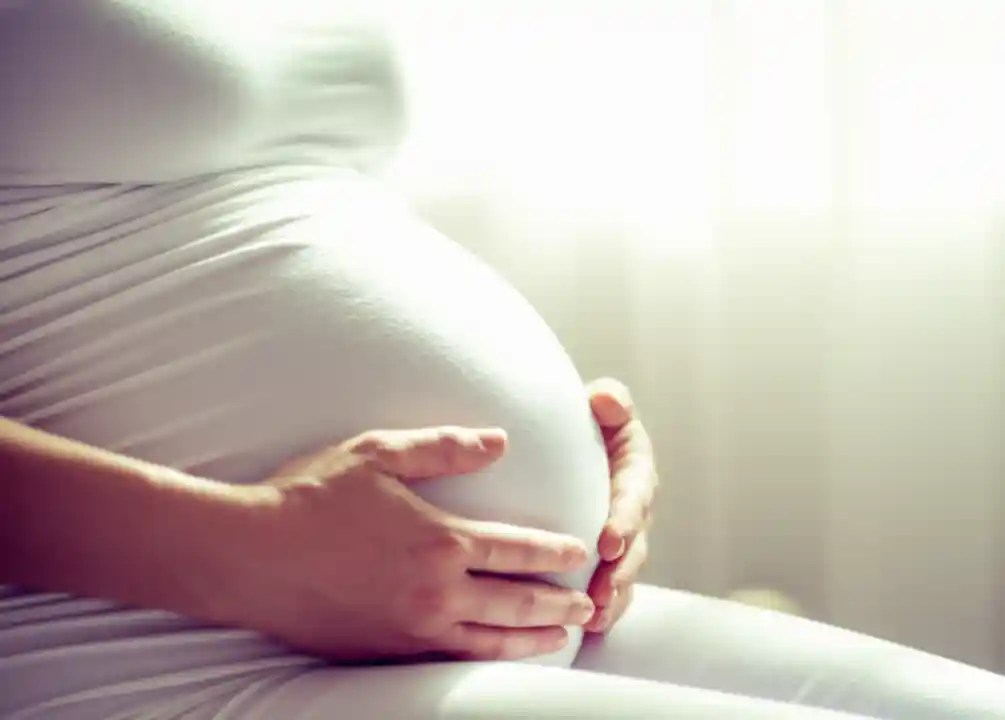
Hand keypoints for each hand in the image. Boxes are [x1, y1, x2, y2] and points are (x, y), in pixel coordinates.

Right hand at [216, 426, 596, 661]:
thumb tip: (501, 442)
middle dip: (558, 604)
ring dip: (532, 640)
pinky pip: (450, 661)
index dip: (555, 551)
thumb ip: (444, 448)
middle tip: (587, 605)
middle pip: (516, 603)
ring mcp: (412, 628)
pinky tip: (496, 655)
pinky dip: (485, 660)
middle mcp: (435, 591)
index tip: (580, 551)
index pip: (518, 550)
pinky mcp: (386, 651)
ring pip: (490, 641)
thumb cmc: (308, 497)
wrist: (247, 556)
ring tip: (560, 637)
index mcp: (440, 540)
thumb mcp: (377, 454)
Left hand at [583, 379, 657, 632]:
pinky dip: (605, 612)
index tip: (609, 541)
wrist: (574, 446)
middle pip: (634, 546)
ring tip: (593, 618)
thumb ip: (609, 401)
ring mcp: (625, 541)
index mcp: (636, 471)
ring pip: (625, 575)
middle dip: (620, 572)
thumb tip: (605, 400)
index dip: (625, 520)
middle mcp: (636, 510)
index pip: (635, 497)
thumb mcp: (602, 406)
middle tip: (601, 591)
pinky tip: (587, 631)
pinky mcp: (608, 563)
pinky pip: (612, 592)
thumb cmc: (588, 423)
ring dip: (613, 597)